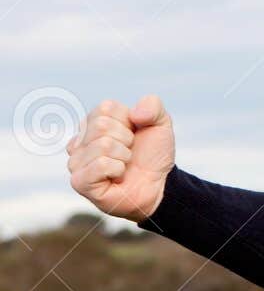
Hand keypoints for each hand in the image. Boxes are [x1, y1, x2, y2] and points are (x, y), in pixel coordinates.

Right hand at [65, 94, 174, 221]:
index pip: (105, 108)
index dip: (128, 121)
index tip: (132, 135)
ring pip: (102, 145)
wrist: (159, 185)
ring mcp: (76, 163)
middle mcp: (79, 142)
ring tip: (124, 165)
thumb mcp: (160, 124)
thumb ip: (153, 106)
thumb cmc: (153, 155)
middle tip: (129, 153)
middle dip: (126, 140)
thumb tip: (135, 113)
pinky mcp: (80, 182)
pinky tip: (117, 176)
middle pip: (101, 126)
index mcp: (93, 123)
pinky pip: (101, 165)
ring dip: (124, 156)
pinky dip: (118, 169)